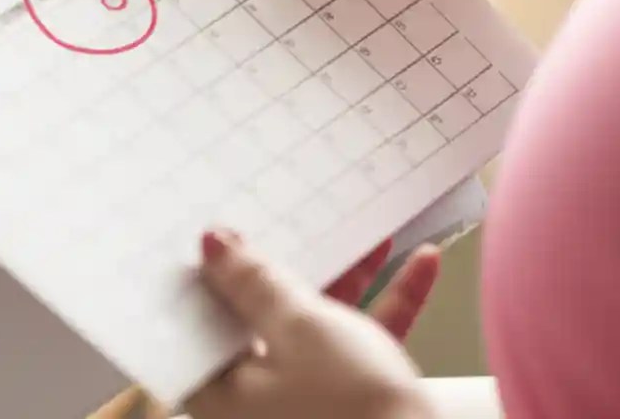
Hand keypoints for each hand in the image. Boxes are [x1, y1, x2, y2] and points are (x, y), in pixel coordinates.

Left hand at [185, 230, 439, 418]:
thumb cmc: (350, 404)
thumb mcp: (299, 327)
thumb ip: (254, 282)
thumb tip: (213, 245)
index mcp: (222, 391)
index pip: (196, 325)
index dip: (205, 278)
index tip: (218, 234)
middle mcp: (257, 400)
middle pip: (260, 318)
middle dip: (290, 267)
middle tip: (295, 219)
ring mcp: (308, 400)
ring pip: (319, 326)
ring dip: (353, 278)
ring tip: (372, 235)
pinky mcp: (352, 401)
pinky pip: (362, 344)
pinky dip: (389, 305)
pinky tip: (423, 265)